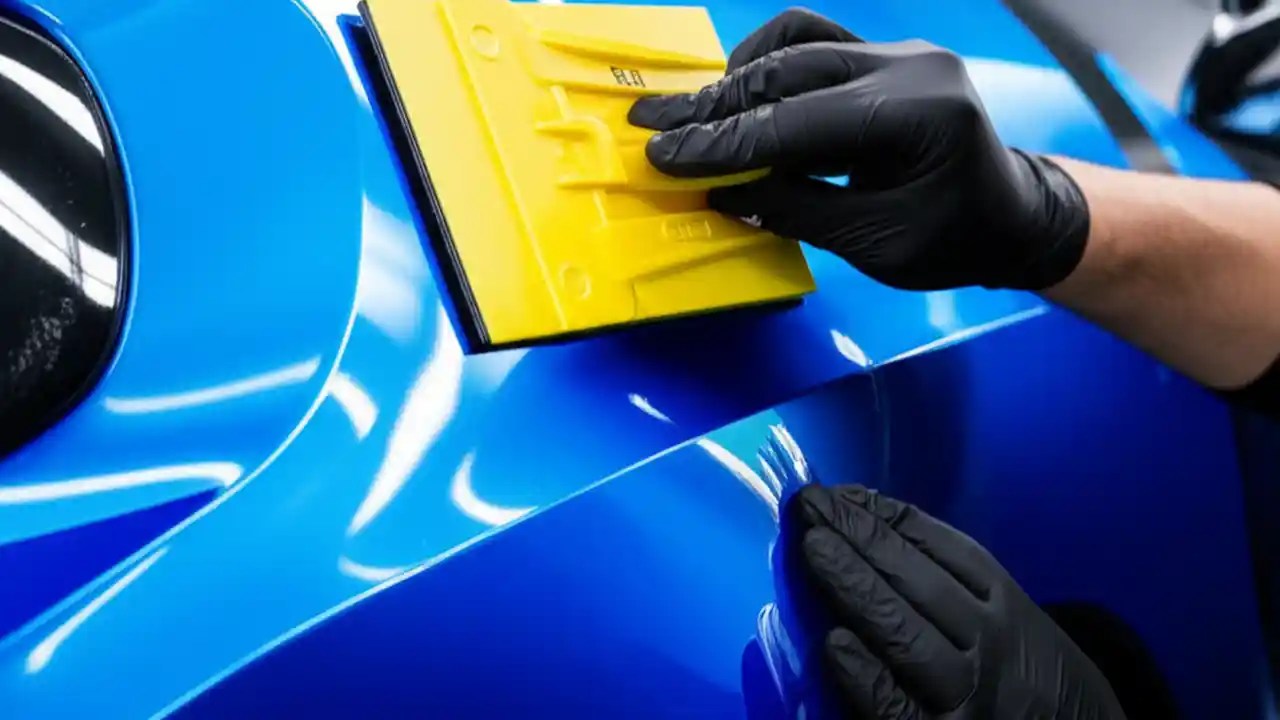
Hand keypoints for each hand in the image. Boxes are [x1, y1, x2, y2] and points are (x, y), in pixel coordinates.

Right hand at [628, 9, 1090, 290]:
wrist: (1014, 217)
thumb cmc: (956, 241)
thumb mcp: (875, 244)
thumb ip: (795, 211)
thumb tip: (720, 190)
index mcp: (918, 115)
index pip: (796, 123)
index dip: (723, 143)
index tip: (664, 157)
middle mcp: (910, 66)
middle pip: (790, 70)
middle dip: (715, 106)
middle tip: (653, 124)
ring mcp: (900, 53)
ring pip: (797, 43)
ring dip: (737, 78)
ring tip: (690, 114)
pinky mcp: (887, 57)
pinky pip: (816, 43)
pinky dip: (770, 65)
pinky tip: (740, 94)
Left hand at [791, 484, 1125, 718]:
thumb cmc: (1027, 670)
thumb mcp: (1010, 612)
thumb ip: (951, 572)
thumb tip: (874, 516)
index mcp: (1005, 602)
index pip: (942, 550)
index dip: (884, 519)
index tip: (837, 493)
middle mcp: (990, 641)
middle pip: (918, 582)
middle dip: (861, 540)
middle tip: (811, 507)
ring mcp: (969, 693)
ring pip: (906, 634)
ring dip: (856, 587)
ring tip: (814, 548)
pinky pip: (900, 708)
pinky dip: (869, 676)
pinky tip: (835, 644)